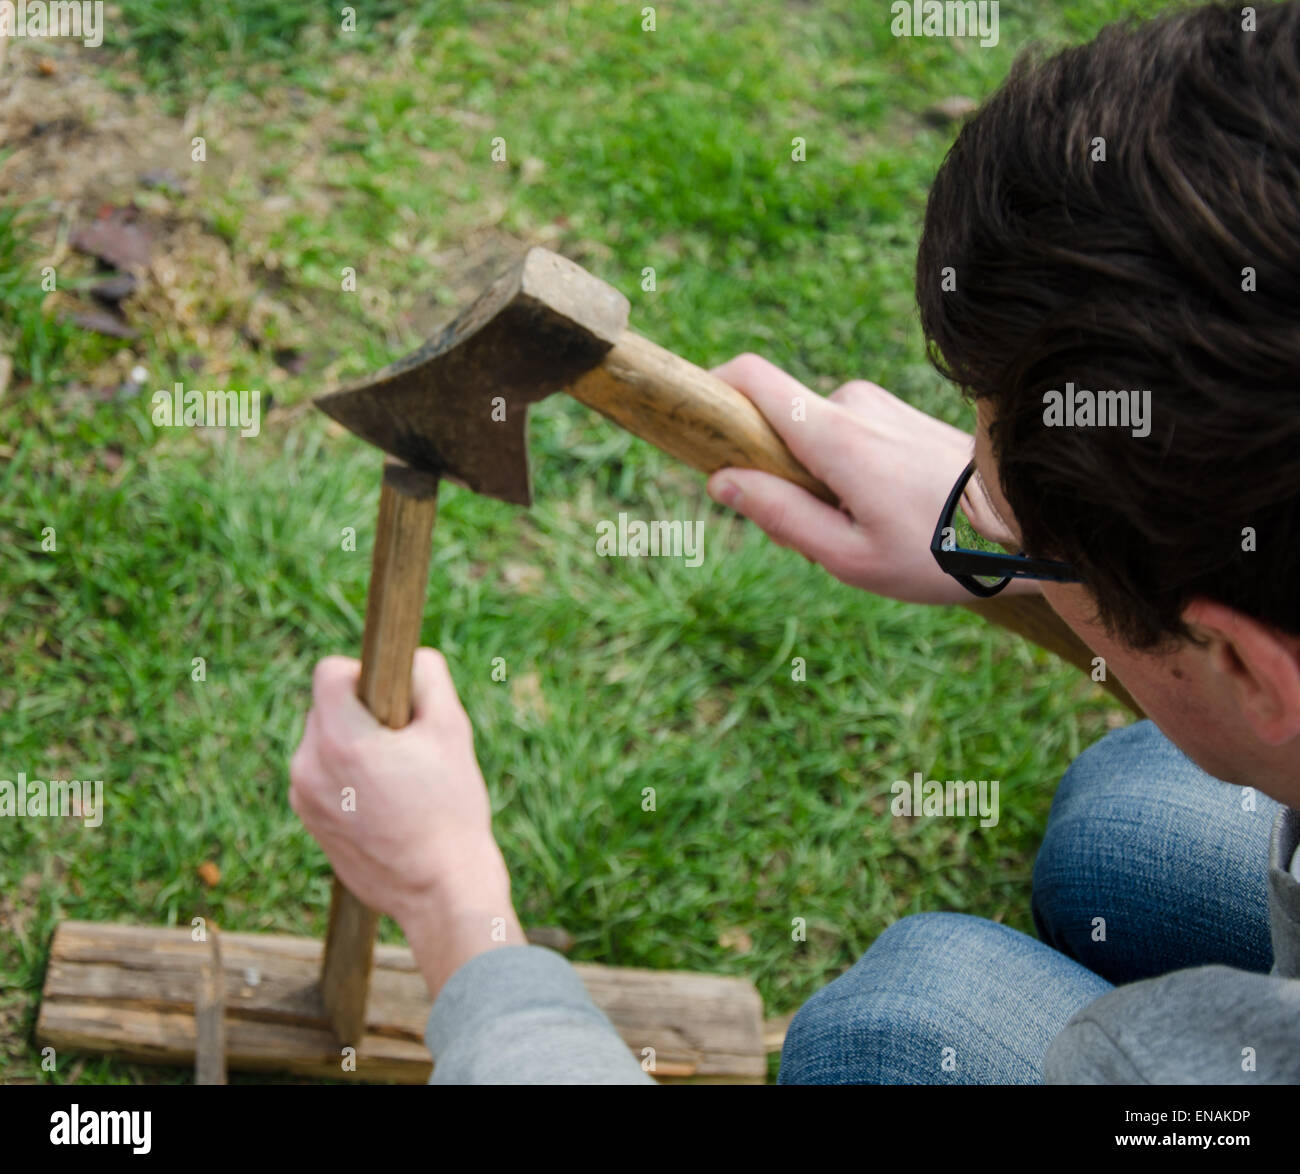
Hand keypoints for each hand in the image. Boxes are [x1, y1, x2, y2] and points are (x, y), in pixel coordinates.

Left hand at [289, 649, 523, 996]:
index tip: (395, 698)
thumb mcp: (452, 729)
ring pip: (323, 741)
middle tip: (405, 742)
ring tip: (398, 777)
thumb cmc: (451, 808)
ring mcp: (303, 797)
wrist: (440, 890)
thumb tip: (411, 659)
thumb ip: (429, 677)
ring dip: (354, 744)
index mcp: (340, 739)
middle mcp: (308, 765)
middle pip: (326, 706)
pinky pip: (322, 776)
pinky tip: (385, 802)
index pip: (329, 671)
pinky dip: (347, 776)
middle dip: (362, 712)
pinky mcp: (308, 821)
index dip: (365, 673)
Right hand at [705, 354, 1028, 604]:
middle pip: (781, 425)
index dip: (711, 387)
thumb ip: (780, 515)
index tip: (694, 421)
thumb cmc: (937, 553)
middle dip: (779, 473)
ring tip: (868, 530)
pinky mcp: (901, 415)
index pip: (752, 377)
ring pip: (817, 437)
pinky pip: (850, 436)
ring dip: (820, 480)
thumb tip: (722, 481)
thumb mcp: (848, 557)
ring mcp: (882, 405)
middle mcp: (855, 404)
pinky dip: (849, 472)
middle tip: (819, 532)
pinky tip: (891, 513)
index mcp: (835, 434)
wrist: (1029, 531)